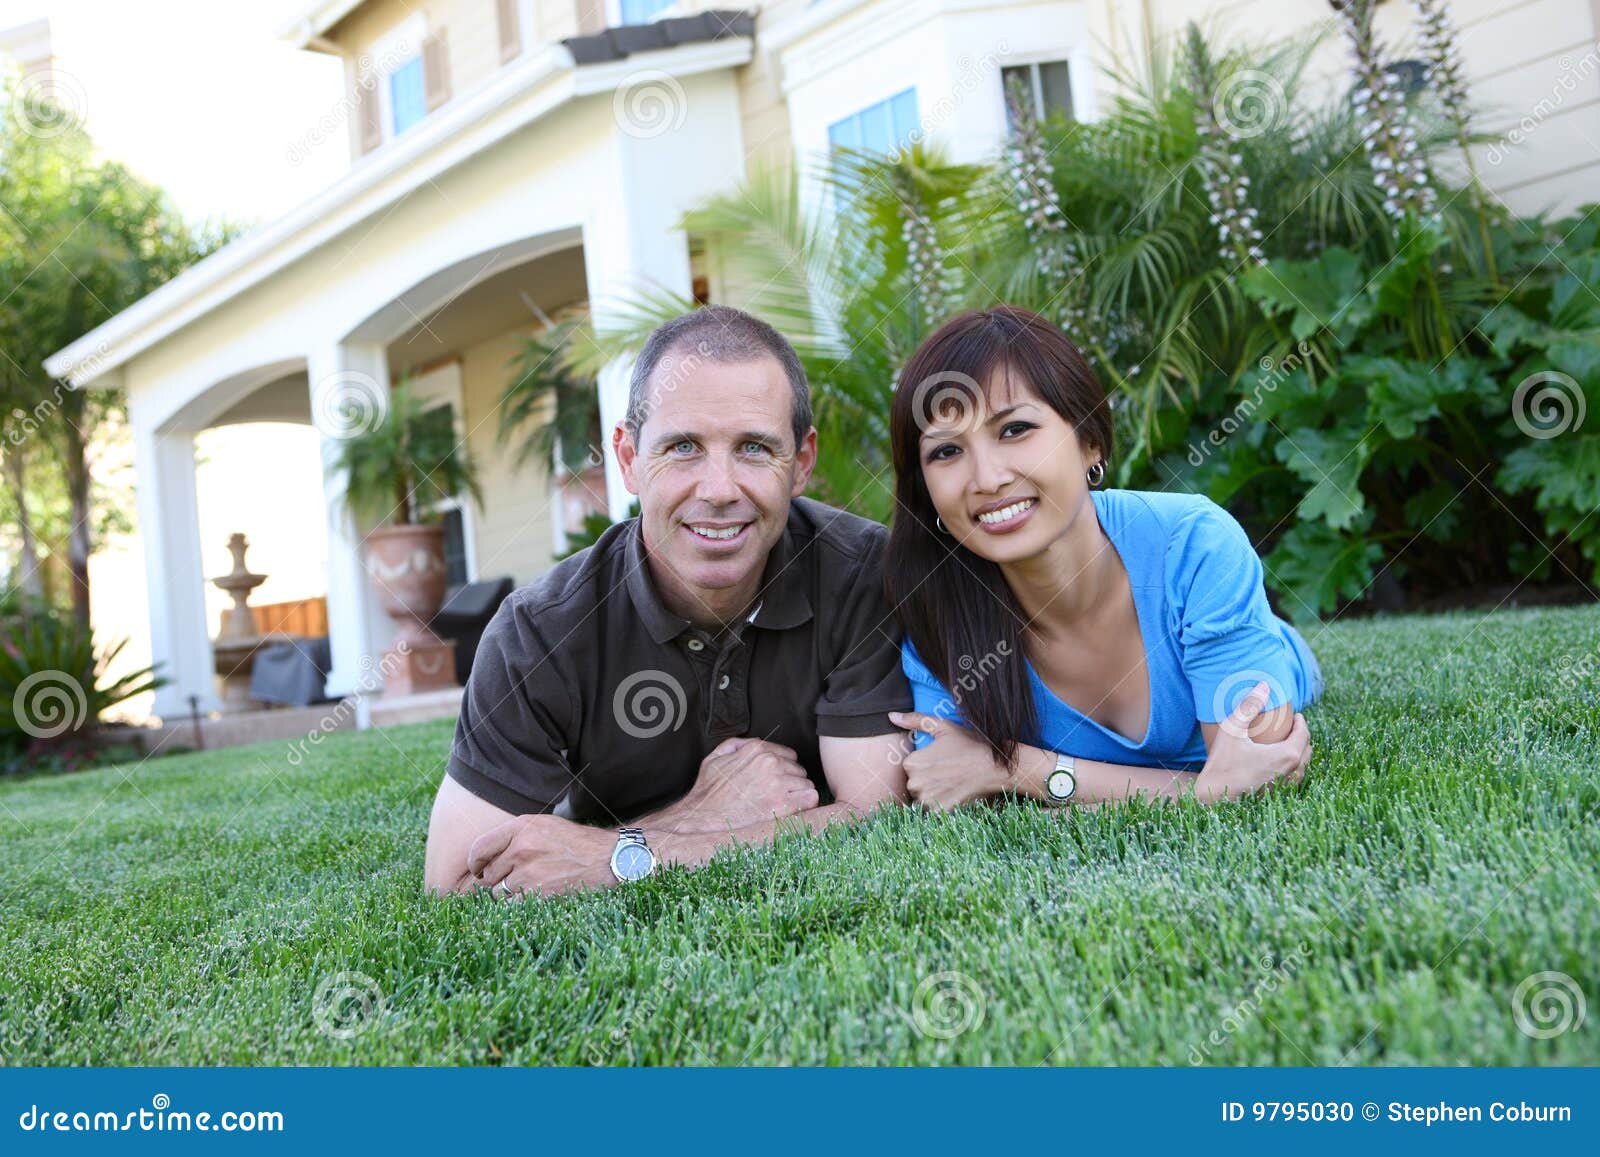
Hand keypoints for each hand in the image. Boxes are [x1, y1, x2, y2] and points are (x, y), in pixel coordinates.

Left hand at [467, 813, 615, 896]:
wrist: (608, 859)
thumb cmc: (577, 843)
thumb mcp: (545, 826)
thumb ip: (515, 836)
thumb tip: (486, 858)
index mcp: (522, 827)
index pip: (480, 848)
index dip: (475, 863)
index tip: (478, 870)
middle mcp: (521, 848)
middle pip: (488, 874)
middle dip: (496, 880)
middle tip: (514, 880)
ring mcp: (529, 873)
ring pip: (497, 893)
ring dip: (507, 895)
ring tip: (529, 887)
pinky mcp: (538, 895)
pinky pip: (511, 906)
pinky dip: (518, 906)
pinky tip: (534, 898)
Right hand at [668, 737, 819, 832]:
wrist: (702, 818)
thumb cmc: (707, 791)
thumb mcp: (714, 757)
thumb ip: (735, 744)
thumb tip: (754, 742)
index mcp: (756, 749)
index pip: (789, 755)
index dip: (784, 769)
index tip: (777, 780)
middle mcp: (770, 763)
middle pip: (799, 770)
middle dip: (791, 781)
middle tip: (777, 795)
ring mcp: (778, 783)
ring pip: (806, 783)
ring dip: (797, 794)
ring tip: (783, 804)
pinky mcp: (782, 805)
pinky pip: (811, 798)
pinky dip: (806, 804)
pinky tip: (795, 810)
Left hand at [888, 712, 1007, 809]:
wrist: (994, 767)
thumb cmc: (969, 744)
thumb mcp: (942, 726)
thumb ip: (915, 720)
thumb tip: (892, 716)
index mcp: (912, 763)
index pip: (910, 767)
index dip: (926, 764)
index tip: (941, 761)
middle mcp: (915, 784)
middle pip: (915, 784)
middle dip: (928, 780)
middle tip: (949, 772)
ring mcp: (928, 800)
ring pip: (924, 798)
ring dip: (934, 793)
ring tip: (953, 783)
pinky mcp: (940, 813)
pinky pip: (934, 811)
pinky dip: (943, 804)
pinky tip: (956, 793)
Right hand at [1194, 682, 1311, 803]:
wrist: (1212, 797)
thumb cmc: (1222, 763)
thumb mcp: (1232, 729)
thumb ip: (1249, 706)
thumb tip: (1265, 684)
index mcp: (1287, 756)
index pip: (1304, 734)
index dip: (1301, 722)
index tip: (1295, 714)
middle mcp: (1292, 773)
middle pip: (1308, 750)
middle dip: (1302, 736)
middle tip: (1293, 726)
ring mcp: (1286, 788)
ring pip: (1303, 766)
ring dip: (1299, 753)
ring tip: (1288, 742)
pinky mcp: (1279, 796)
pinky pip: (1294, 778)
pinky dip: (1293, 767)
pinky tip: (1279, 763)